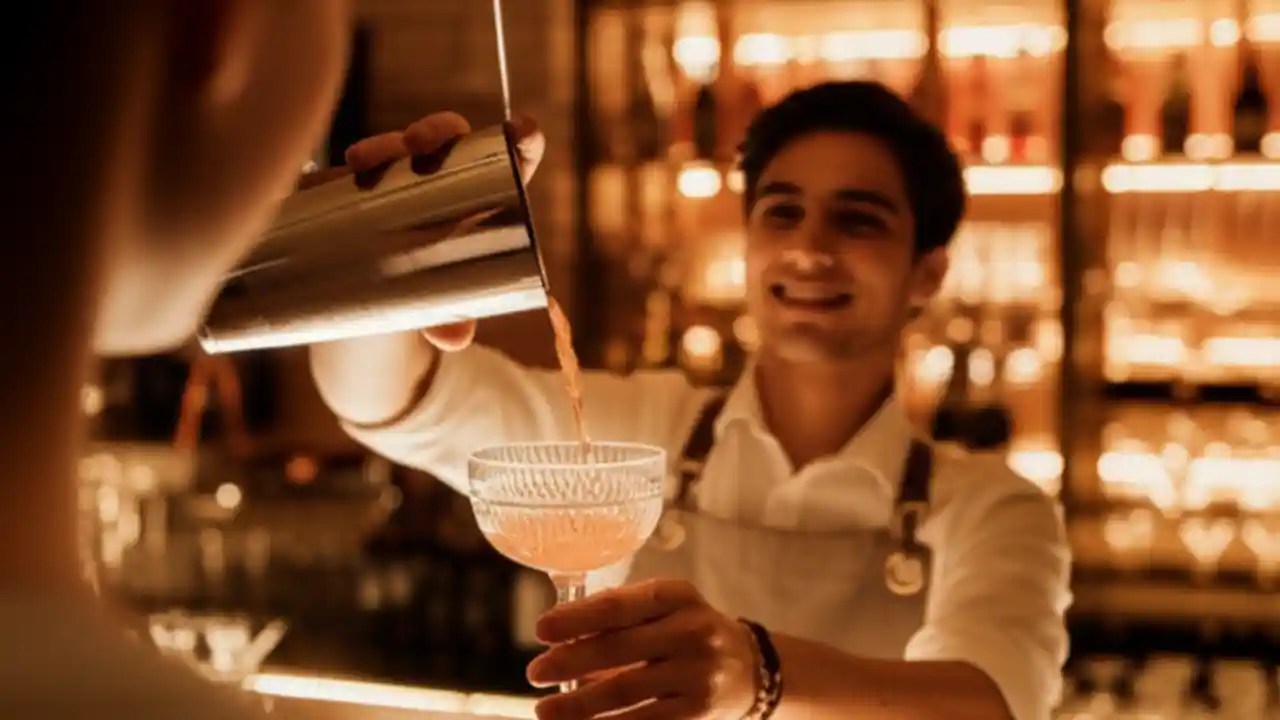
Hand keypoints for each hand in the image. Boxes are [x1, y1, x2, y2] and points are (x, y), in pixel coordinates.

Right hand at [309, 111, 543, 424]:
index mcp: (488, 194)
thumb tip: (454, 337)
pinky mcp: (362, 184)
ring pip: (399, 145)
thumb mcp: (445, 307)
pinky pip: (357, 166)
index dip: (523, 139)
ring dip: (383, 145)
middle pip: (451, 137)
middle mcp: (446, 173)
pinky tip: (331, 174)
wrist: (377, 299)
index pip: (515, 155)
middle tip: (416, 143)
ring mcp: (402, 173)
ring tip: (361, 161)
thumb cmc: (433, 292)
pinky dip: (345, 168)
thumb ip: (452, 319)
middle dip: (436, 130)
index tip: (522, 130)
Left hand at [527, 579, 757, 719]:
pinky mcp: (697, 712)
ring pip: (625, 692)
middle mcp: (690, 631)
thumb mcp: (664, 609)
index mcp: (675, 596)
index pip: (617, 606)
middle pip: (617, 649)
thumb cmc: (688, 632)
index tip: (541, 630)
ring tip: (545, 711)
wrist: (751, 668)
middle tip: (535, 673)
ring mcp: (696, 674)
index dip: (576, 618)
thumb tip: (558, 639)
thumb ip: (620, 617)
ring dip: (578, 705)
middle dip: (568, 662)